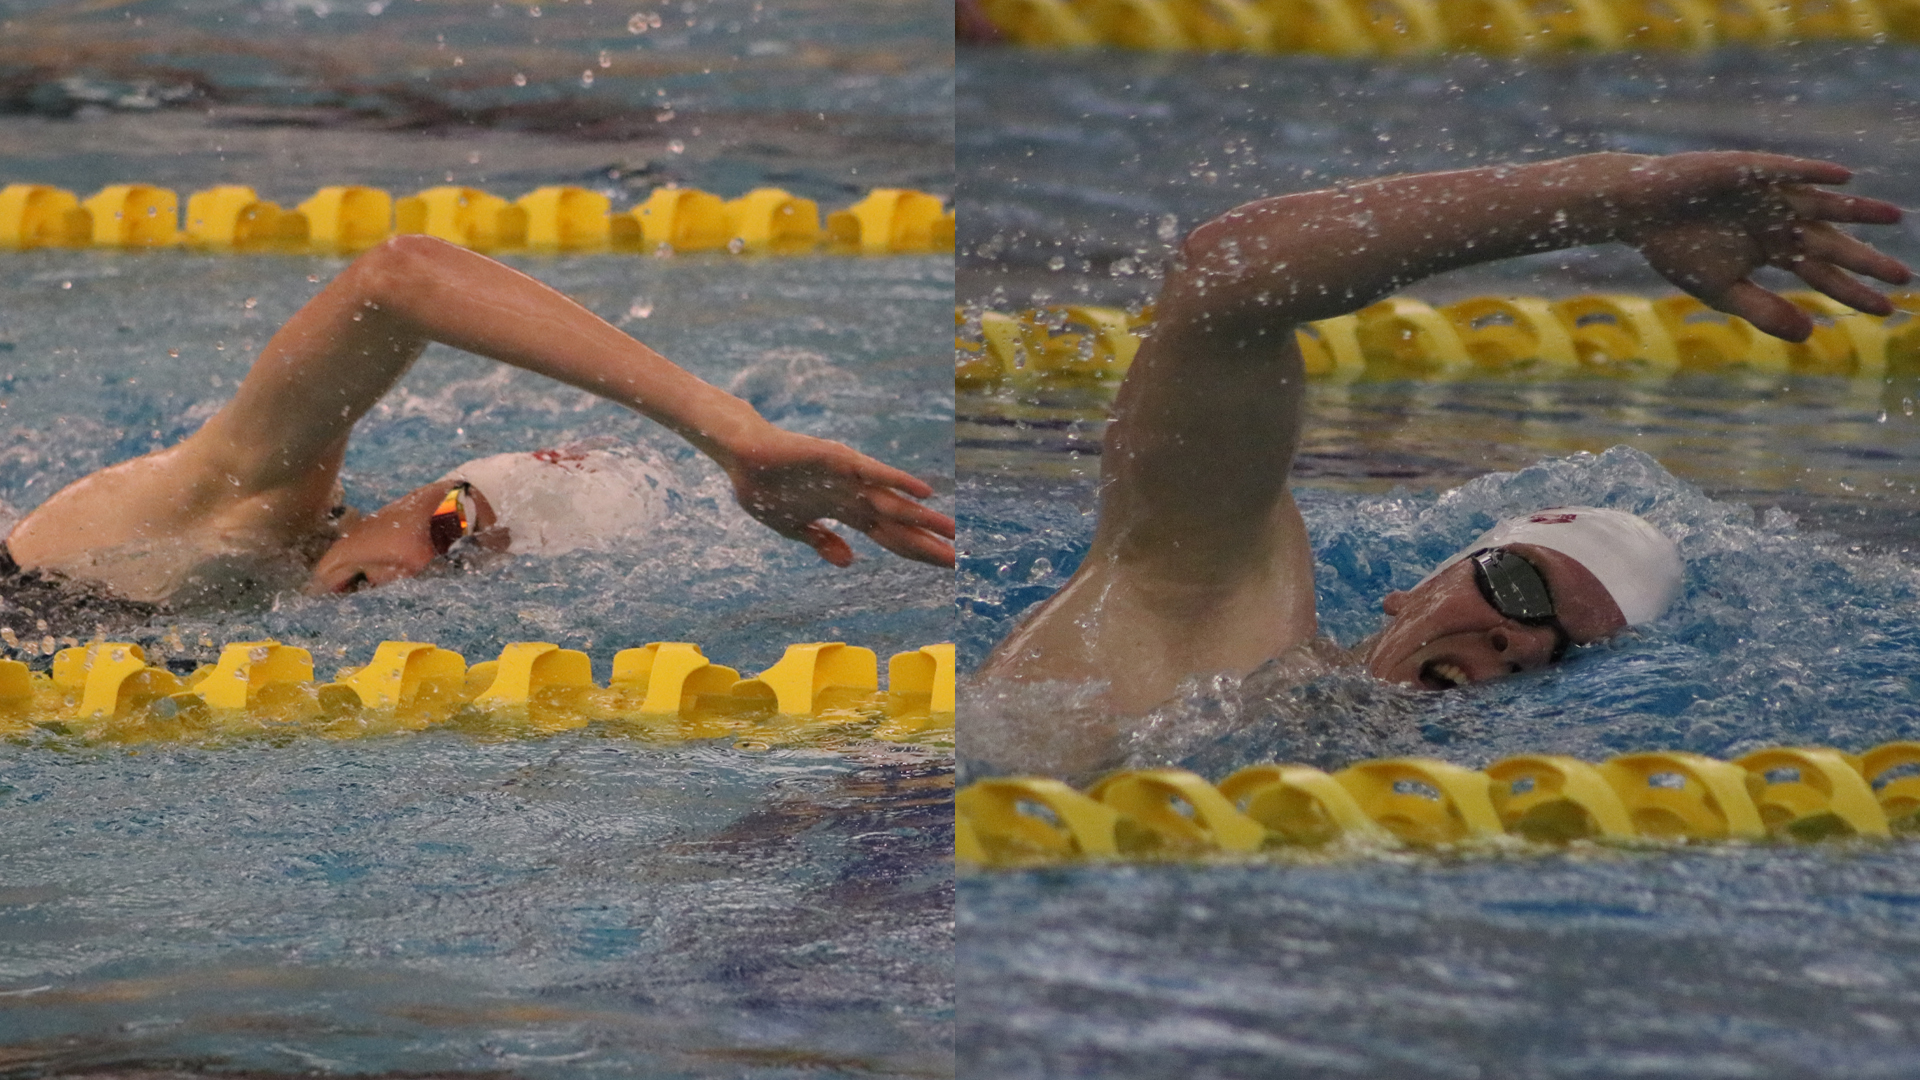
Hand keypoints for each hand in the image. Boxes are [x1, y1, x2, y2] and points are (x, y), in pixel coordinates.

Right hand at [725, 428, 954, 567]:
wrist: (740, 457)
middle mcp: (856, 496)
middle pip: (900, 526)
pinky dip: (899, 482)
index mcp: (847, 513)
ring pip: (894, 502)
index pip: (891, 538)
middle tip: (962, 560)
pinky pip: (874, 473)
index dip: (918, 553)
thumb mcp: (794, 528)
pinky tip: (924, 492)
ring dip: (924, 518)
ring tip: (954, 532)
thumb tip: (850, 562)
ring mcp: (850, 478)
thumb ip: (822, 542)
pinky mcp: (839, 460)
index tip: (945, 567)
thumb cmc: (764, 489)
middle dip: (930, 543)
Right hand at [1620, 153, 1911, 340]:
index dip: (1852, 291)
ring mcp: (1770, 194)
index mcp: (1773, 248)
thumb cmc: (1676, 247)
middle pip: (1831, 242)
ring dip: (1857, 210)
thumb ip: (1764, 311)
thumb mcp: (1721, 290)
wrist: (1638, 211)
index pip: (1822, 272)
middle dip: (1865, 260)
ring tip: (1894, 218)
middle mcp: (1780, 220)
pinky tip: (1843, 179)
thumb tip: (1811, 337)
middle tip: (1903, 278)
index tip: (1886, 310)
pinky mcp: (1750, 171)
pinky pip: (1788, 170)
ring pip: (1822, 204)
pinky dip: (1813, 173)